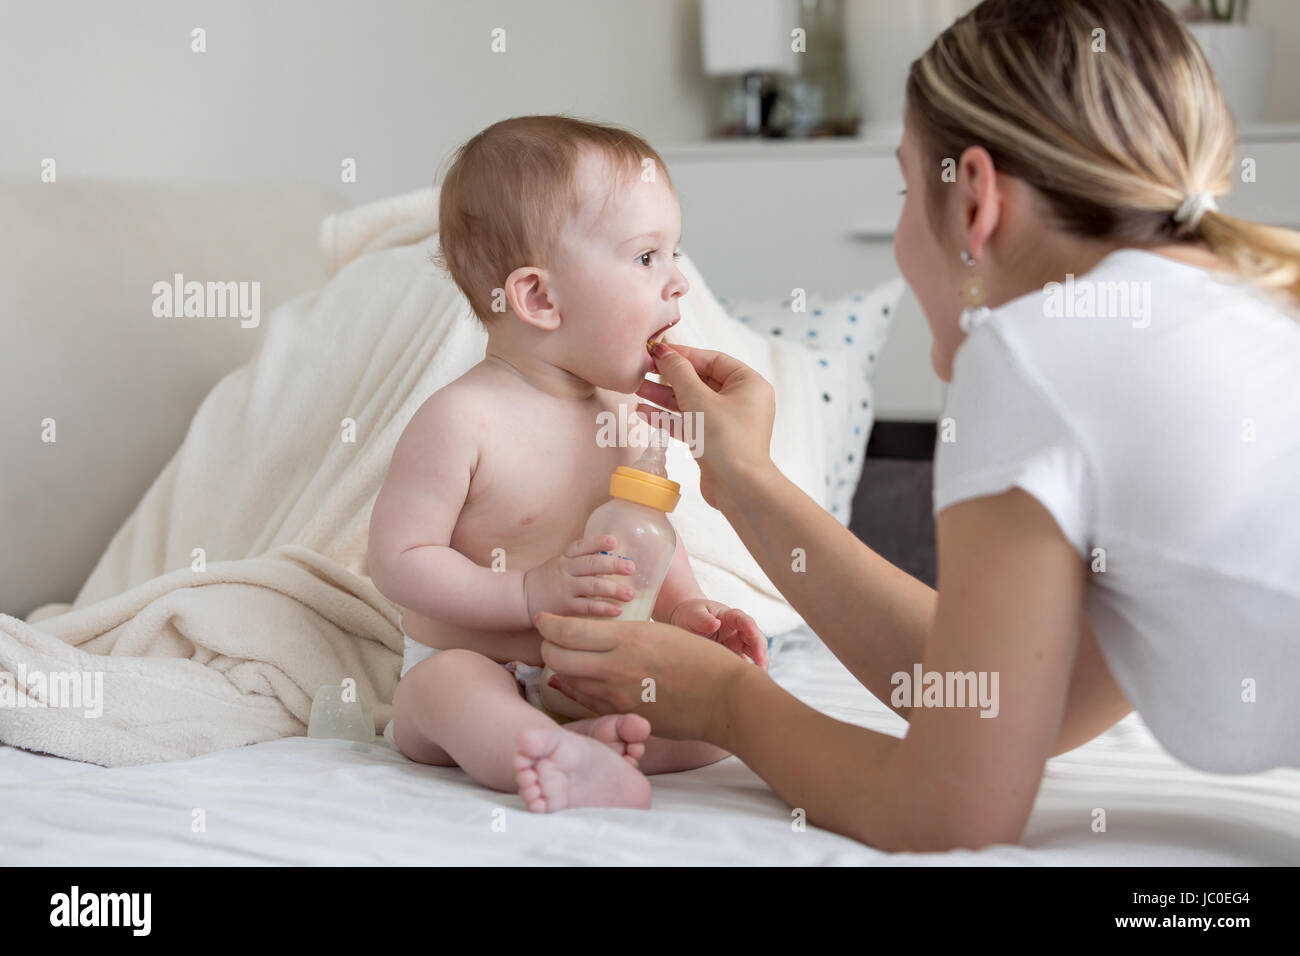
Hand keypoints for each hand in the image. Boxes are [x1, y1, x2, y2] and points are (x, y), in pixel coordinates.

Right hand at [522, 535, 635, 622]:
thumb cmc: (547, 579)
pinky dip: (603, 608)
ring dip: (613, 589)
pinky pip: (587, 607)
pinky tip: (617, 610)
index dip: (597, 542)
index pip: (581, 546)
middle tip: (631, 568)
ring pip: (592, 586)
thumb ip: (581, 560)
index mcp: (565, 557)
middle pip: (591, 564)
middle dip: (613, 565)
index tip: (614, 541)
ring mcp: (565, 588)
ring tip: (630, 593)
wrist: (522, 598)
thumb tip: (613, 557)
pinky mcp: (564, 606)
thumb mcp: (559, 563)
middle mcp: (565, 570)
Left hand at [532, 610, 754, 740]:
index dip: (547, 624)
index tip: (544, 619)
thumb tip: (591, 633)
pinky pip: (586, 702)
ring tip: (569, 658)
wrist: (726, 699)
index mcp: (627, 638)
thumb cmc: (701, 659)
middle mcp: (616, 668)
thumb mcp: (660, 632)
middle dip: (547, 647)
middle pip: (556, 657)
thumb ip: (623, 635)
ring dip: (562, 669)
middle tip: (552, 640)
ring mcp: (617, 697)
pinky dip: (578, 689)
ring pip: (568, 681)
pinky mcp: (624, 716)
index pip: (566, 631)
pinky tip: (583, 681)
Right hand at [635, 342, 775, 511]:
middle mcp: (741, 401)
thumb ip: (678, 372)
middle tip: (643, 369)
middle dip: (669, 377)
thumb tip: (664, 352)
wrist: (738, 488)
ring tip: (636, 388)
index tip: (658, 351)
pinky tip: (643, 412)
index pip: (712, 360)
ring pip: (691, 402)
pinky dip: (669, 417)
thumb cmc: (726, 439)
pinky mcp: (714, 442)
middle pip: (700, 380)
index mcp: (748, 384)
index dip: (684, 354)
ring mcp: (727, 423)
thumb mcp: (697, 398)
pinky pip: (689, 423)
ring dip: (664, 396)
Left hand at [669, 598, 768, 669]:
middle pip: (755, 638)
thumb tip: (715, 624)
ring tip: (758, 676)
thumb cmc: (691, 615)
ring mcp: (737, 645)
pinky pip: (744, 665)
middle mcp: (737, 631)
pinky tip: (746, 683)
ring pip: (754, 653)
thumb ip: (703, 619)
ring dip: (759, 664)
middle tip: (760, 664)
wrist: (684, 623)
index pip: (743, 620)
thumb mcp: (694, 614)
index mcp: (729, 617)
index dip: (750, 626)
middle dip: (760, 650)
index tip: (752, 633)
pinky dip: (747, 674)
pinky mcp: (733, 657)